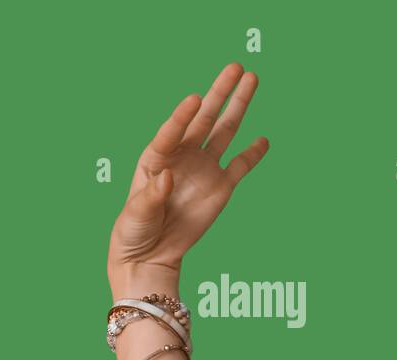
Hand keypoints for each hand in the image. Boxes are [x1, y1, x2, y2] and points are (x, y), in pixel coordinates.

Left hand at [108, 62, 269, 292]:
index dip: (181, 117)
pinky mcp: (221, 187)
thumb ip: (151, 196)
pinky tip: (263, 140)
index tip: (194, 99)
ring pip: (225, 132)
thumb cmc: (133, 232)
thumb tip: (168, 176)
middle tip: (235, 67)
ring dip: (238, 107)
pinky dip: (253, 154)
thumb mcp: (136, 215)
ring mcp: (203, 169)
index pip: (170, 132)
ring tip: (251, 78)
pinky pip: (241, 166)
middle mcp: (182, 157)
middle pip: (203, 119)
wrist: (149, 256)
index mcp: (156, 159)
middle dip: (219, 93)